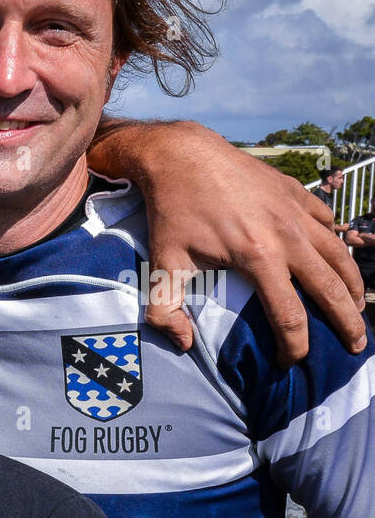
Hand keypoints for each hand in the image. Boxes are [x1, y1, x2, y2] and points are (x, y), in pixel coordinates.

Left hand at [92, 120, 366, 363]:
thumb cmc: (173, 212)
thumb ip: (165, 310)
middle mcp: (288, 236)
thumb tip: (183, 344)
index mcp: (259, 258)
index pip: (289, 316)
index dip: (293, 347)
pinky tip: (338, 260)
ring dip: (353, 285)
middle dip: (347, 322)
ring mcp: (297, 212)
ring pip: (339, 255)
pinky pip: (327, 223)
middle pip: (330, 289)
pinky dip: (337, 245)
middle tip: (356, 346)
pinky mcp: (297, 193)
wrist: (184, 156)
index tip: (289, 362)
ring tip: (358, 308)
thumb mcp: (163, 263)